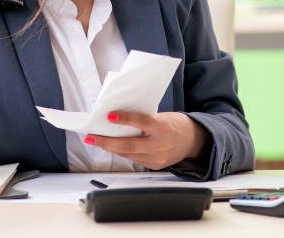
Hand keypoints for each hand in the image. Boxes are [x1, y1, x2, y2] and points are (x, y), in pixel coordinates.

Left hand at [85, 111, 208, 169]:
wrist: (192, 140)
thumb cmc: (174, 124)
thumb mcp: (161, 117)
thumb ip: (143, 120)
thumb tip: (119, 121)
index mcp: (162, 128)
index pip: (141, 122)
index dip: (125, 119)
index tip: (109, 116)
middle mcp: (159, 145)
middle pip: (128, 145)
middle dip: (106, 142)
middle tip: (91, 137)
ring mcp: (157, 158)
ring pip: (128, 154)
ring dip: (111, 148)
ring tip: (96, 141)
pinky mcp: (155, 165)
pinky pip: (134, 159)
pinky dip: (122, 153)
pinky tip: (113, 147)